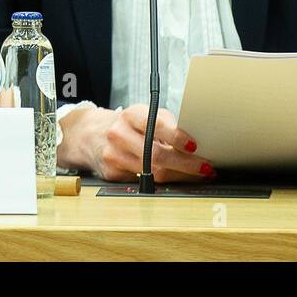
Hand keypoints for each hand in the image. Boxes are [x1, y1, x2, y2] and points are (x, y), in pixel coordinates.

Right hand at [62, 103, 214, 182]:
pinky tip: (176, 177)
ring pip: (152, 172)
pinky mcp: (111, 173)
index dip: (176, 136)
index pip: (154, 124)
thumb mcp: (144, 115)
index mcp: (130, 115)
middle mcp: (118, 134)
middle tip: (205, 167)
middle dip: (185, 164)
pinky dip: (164, 181)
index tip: (193, 145)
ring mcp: (113, 155)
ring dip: (179, 175)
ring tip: (197, 174)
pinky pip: (144, 181)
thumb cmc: (127, 124)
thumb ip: (165, 124)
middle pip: (155, 154)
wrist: (91, 134)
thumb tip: (193, 144)